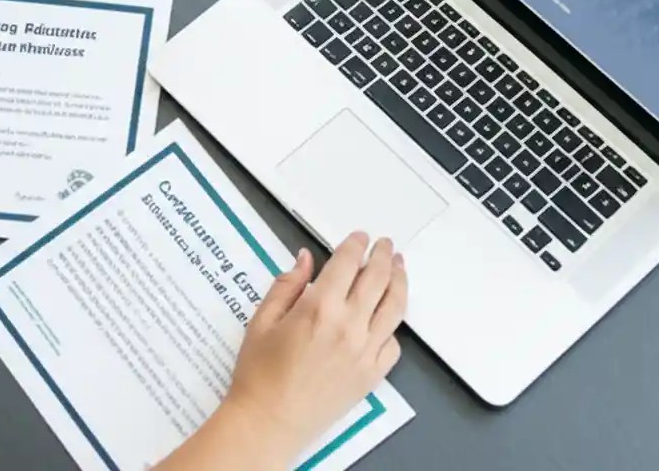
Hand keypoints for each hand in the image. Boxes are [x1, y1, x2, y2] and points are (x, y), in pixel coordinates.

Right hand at [158, 233, 406, 470]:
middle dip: (384, 256)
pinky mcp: (372, 374)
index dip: (356, 245)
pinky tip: (387, 317)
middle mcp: (348, 326)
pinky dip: (393, 326)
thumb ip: (287, 285)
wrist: (269, 421)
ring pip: (395, 307)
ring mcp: (364, 351)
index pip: (348, 263)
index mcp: (318, 308)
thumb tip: (305, 258)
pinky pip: (393, 343)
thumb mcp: (262, 321)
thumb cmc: (259, 373)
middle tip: (385, 245)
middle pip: (378, 279)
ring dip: (400, 282)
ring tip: (400, 269)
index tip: (359, 237)